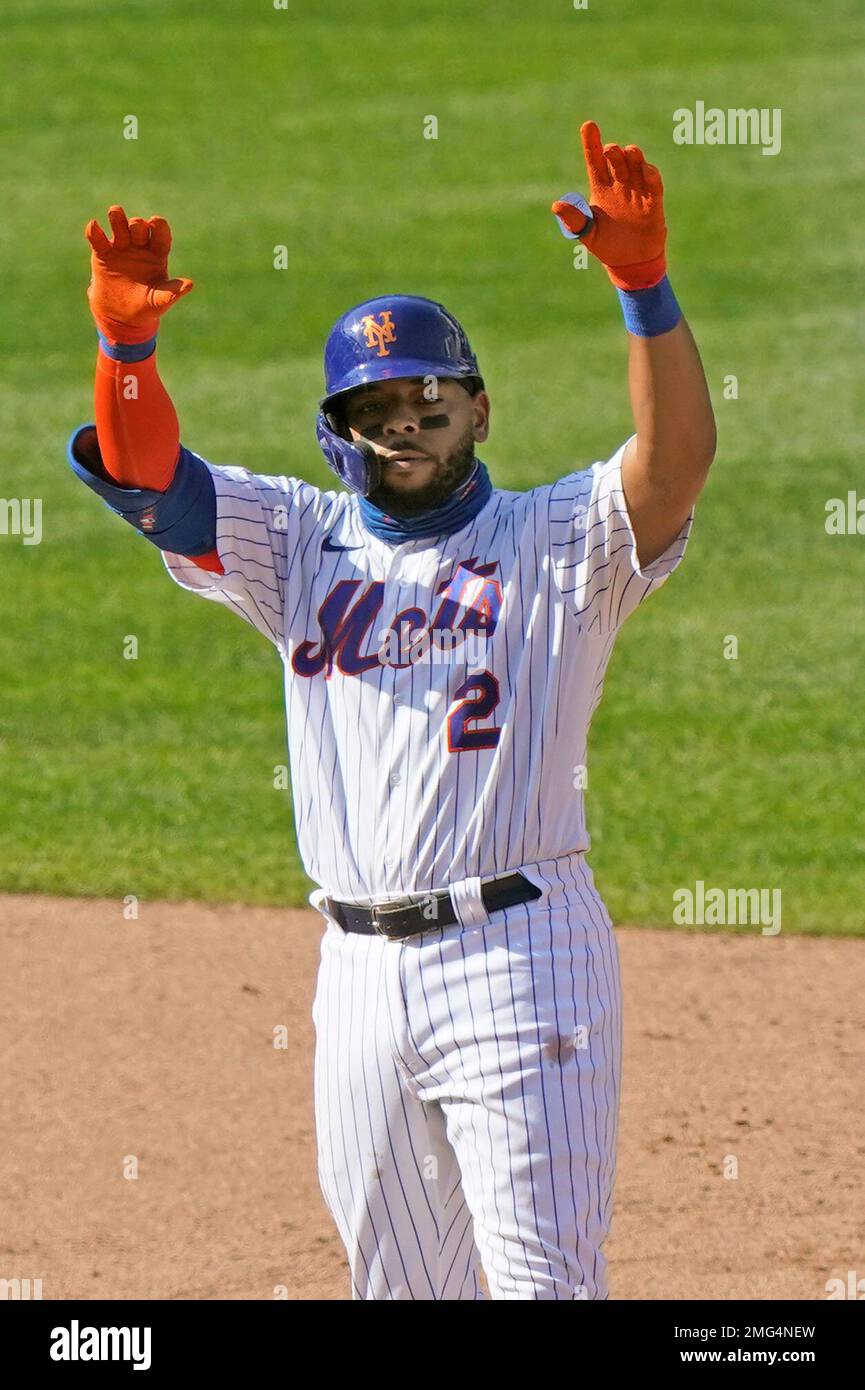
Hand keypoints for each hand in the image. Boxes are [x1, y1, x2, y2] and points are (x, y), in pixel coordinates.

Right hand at [84, 206, 193, 343]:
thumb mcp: (159, 302)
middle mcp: (139, 246)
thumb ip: (171, 292)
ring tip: (115, 212)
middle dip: (137, 224)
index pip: (160, 234)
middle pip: (139, 226)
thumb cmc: (145, 307)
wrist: (121, 316)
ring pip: (119, 225)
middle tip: (135, 227)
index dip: (159, 226)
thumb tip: (189, 285)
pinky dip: (94, 230)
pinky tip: (94, 226)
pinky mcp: (102, 253)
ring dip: (117, 217)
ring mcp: (121, 247)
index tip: (155, 223)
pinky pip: (97, 238)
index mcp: (157, 254)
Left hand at [551, 121, 666, 289]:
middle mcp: (619, 184)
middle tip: (610, 151)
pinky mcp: (653, 200)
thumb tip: (556, 205)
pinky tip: (644, 170)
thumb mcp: (587, 234)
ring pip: (635, 164)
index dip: (591, 142)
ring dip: (632, 156)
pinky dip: (649, 173)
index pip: (595, 160)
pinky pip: (653, 181)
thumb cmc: (606, 246)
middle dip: (613, 152)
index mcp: (601, 188)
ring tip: (628, 152)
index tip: (588, 125)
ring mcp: (637, 190)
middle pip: (616, 159)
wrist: (631, 262)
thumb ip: (575, 220)